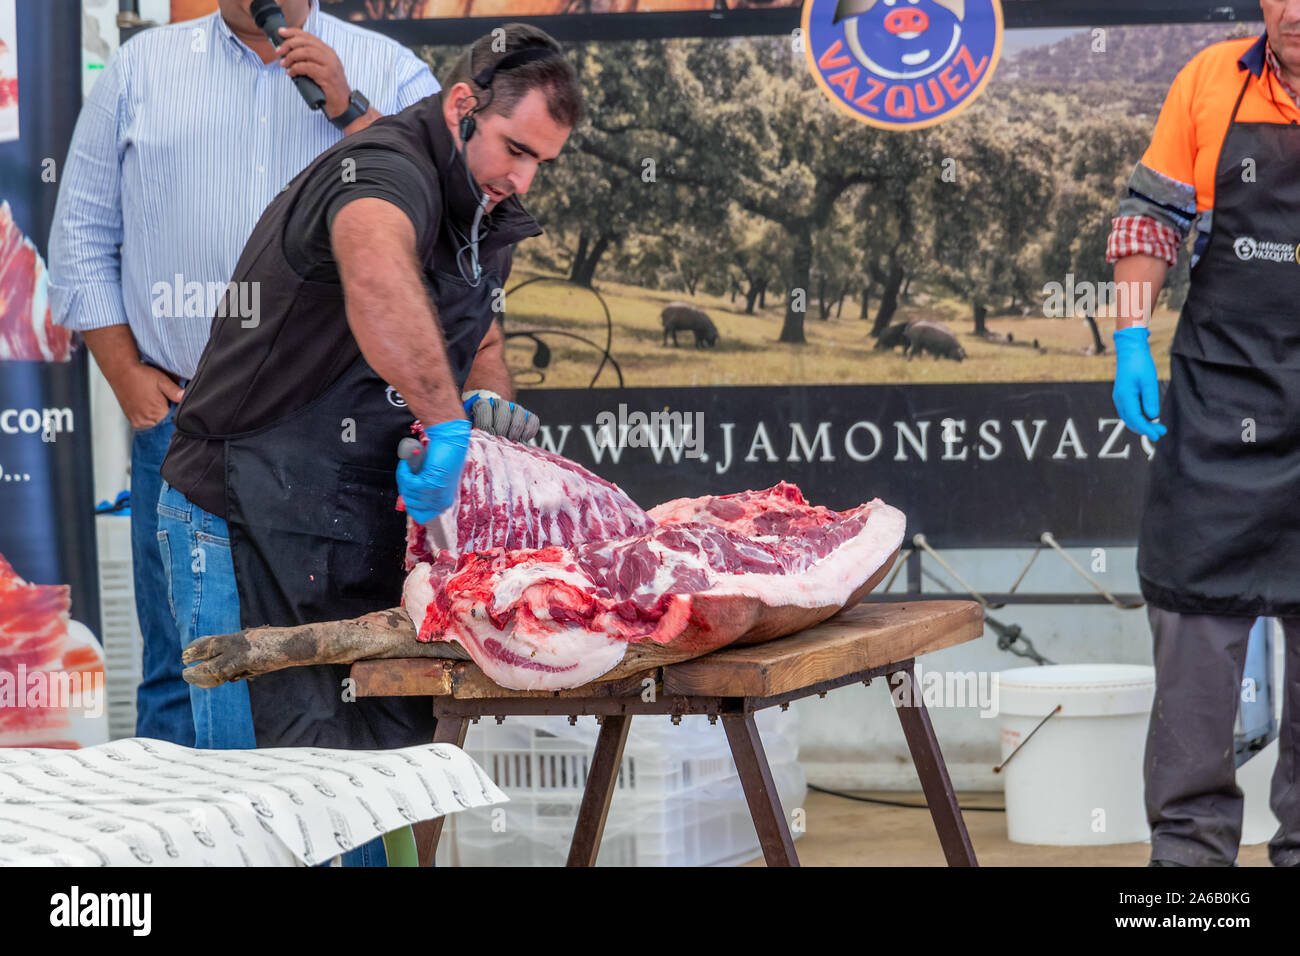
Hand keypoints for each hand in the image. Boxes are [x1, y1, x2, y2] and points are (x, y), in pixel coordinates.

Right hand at [109, 363, 183, 430]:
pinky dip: (146, 415)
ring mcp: (138, 421)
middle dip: (164, 409)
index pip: (174, 415)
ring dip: (154, 413)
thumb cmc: (141, 375)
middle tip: (156, 395)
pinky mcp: (132, 420)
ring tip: (148, 398)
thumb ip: (175, 392)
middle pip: (164, 419)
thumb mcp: (162, 381)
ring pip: (155, 421)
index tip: (166, 396)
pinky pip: (145, 422)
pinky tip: (144, 403)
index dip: (172, 404)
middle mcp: (148, 421)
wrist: (122, 372)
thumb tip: (184, 397)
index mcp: (158, 413)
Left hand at [274, 27, 349, 119]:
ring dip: (291, 56)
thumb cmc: (329, 89)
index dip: (293, 32)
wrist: (343, 104)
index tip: (281, 32)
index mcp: (328, 52)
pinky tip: (291, 73)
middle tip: (279, 51)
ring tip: (284, 63)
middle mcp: (330, 56)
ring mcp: (330, 65)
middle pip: (306, 42)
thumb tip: (288, 54)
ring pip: (306, 52)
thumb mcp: (320, 70)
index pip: (309, 36)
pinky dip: (296, 69)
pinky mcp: (327, 76)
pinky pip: (307, 67)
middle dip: (289, 44)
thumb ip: (309, 60)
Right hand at [396, 419, 470, 524]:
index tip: (407, 491)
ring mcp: (436, 495)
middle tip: (407, 472)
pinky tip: (408, 463)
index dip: (410, 505)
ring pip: (407, 494)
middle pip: (409, 505)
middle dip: (403, 488)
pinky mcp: (430, 484)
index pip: (421, 517)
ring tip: (408, 465)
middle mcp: (441, 503)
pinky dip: (404, 471)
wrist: (449, 440)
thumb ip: (422, 491)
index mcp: (443, 503)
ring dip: (403, 478)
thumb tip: (405, 498)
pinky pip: (408, 483)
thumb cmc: (440, 457)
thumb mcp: (432, 480)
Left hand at [462, 389, 539, 442]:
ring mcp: (515, 408)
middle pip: (503, 411)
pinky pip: (533, 420)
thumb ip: (468, 432)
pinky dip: (529, 431)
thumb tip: (470, 442)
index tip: (486, 437)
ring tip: (510, 442)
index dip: (485, 423)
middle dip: (501, 429)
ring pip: (519, 414)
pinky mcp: (528, 415)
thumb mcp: (469, 429)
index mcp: (482, 403)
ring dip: (514, 430)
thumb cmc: (477, 429)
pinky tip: (522, 440)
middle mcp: (499, 403)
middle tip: (498, 442)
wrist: (491, 422)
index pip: (484, 408)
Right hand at [1112, 327, 1166, 441]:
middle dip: (1145, 429)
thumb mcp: (1149, 380)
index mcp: (1125, 396)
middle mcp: (1120, 400)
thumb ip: (1150, 399)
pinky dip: (1138, 418)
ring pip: (1129, 418)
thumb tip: (1152, 416)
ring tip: (1157, 427)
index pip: (1135, 418)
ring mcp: (1120, 398)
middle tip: (1161, 431)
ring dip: (1142, 424)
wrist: (1130, 351)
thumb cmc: (1140, 363)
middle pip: (1130, 421)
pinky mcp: (1123, 396)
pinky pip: (1129, 412)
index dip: (1146, 429)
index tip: (1157, 435)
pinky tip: (1148, 418)